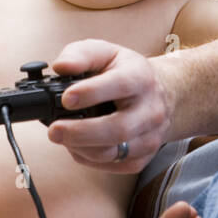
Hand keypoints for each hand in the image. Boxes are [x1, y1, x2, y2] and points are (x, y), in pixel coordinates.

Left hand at [44, 41, 172, 172]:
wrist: (163, 95)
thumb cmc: (126, 71)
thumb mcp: (106, 52)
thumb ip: (81, 55)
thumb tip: (60, 67)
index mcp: (140, 77)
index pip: (120, 85)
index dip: (91, 93)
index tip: (66, 98)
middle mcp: (150, 109)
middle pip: (118, 128)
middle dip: (81, 132)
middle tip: (54, 130)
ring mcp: (150, 136)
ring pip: (113, 152)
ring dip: (80, 147)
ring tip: (61, 135)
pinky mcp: (143, 157)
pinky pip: (112, 165)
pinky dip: (88, 158)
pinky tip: (78, 144)